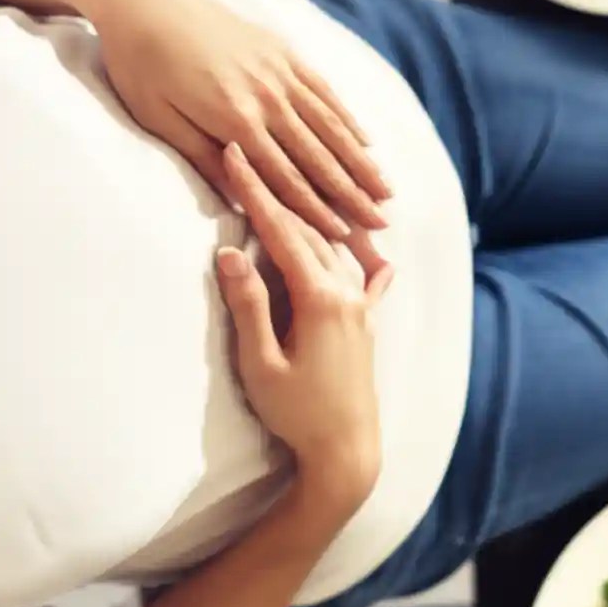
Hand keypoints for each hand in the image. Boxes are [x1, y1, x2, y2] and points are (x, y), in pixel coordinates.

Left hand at [79, 0, 391, 239]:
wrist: (148, 2)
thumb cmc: (142, 65)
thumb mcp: (161, 121)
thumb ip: (204, 160)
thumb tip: (239, 202)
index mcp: (235, 120)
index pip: (285, 177)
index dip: (316, 211)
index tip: (343, 237)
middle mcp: (267, 97)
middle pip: (318, 156)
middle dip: (352, 194)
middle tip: (379, 224)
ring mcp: (279, 72)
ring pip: (330, 125)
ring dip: (360, 161)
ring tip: (385, 190)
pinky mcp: (283, 52)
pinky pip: (324, 91)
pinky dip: (347, 118)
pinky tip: (366, 141)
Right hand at [214, 143, 392, 496]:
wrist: (346, 452)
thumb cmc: (297, 414)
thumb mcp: (260, 363)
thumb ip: (249, 305)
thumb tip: (229, 253)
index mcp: (320, 298)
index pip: (282, 231)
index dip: (256, 191)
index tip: (237, 154)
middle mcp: (348, 294)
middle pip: (309, 231)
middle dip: (278, 194)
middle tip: (252, 159)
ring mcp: (362, 308)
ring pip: (334, 248)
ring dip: (308, 218)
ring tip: (287, 188)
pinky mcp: (367, 326)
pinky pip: (368, 281)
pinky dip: (364, 257)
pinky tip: (378, 249)